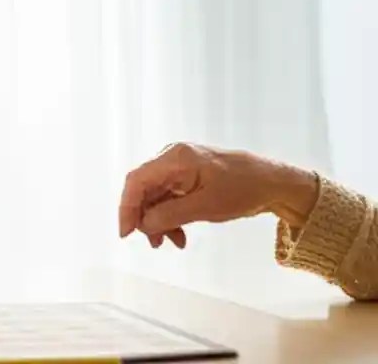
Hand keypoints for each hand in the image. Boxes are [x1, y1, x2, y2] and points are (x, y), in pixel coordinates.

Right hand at [118, 143, 318, 248]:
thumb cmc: (243, 189)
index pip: (136, 180)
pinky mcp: (187, 177)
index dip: (126, 207)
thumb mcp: (205, 206)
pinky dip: (171, 217)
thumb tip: (143, 225)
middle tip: (154, 243)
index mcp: (174, 158)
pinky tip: (180, 235)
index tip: (126, 234)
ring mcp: (179, 167)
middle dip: (146, 218)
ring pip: (155, 197)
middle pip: (143, 189)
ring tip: (170, 242)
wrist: (273, 183)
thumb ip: (170, 215)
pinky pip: (168, 198)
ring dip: (159, 221)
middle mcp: (172, 158)